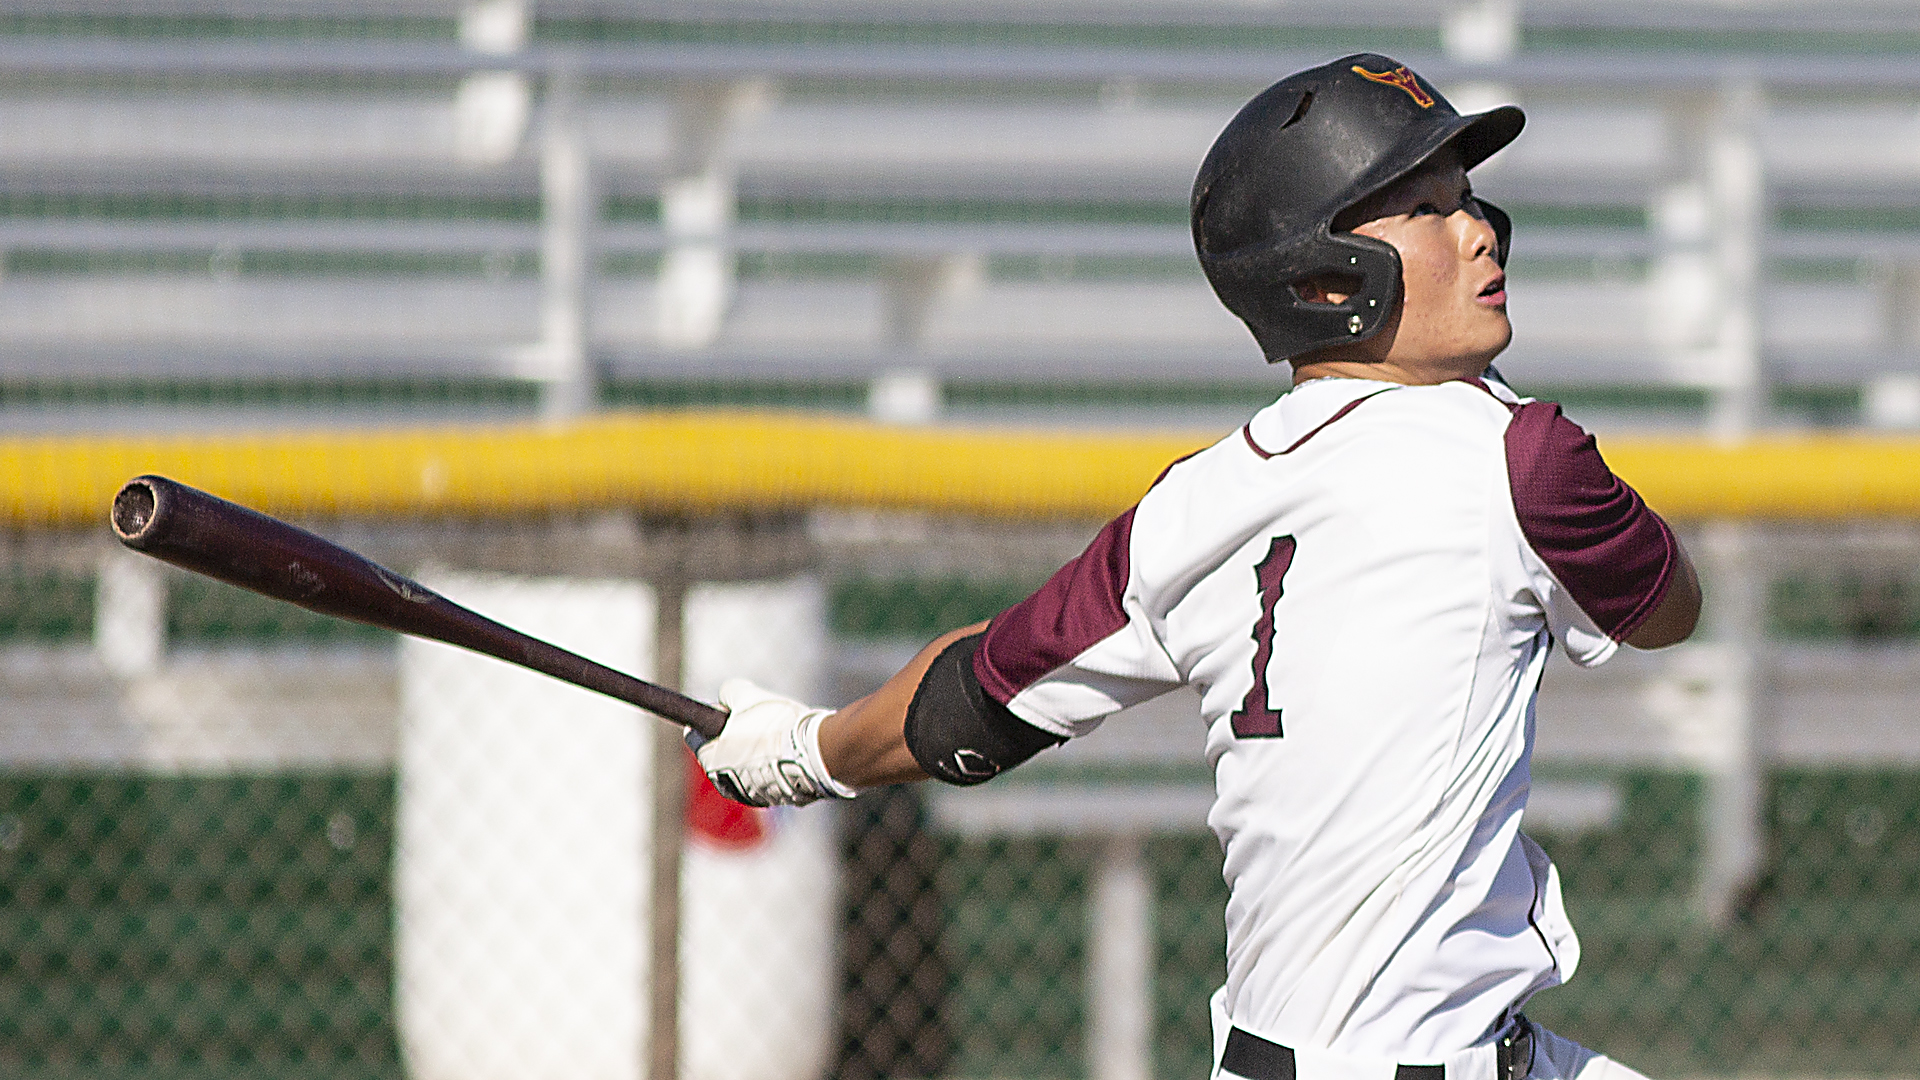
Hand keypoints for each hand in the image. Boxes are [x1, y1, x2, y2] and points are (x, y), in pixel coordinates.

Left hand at [690, 679, 856, 806]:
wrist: (817, 753)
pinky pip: (770, 780)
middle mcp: (726, 784)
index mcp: (712, 760)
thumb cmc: (777, 725)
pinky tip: (791, 753)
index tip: (724, 711)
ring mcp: (753, 796)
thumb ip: (729, 693)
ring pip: (746, 770)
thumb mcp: (747, 695)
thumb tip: (727, 697)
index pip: (693, 737)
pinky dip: (775, 768)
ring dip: (755, 755)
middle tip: (754, 721)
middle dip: (732, 739)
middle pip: (720, 755)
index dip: (708, 720)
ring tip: (777, 736)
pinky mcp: (778, 801)